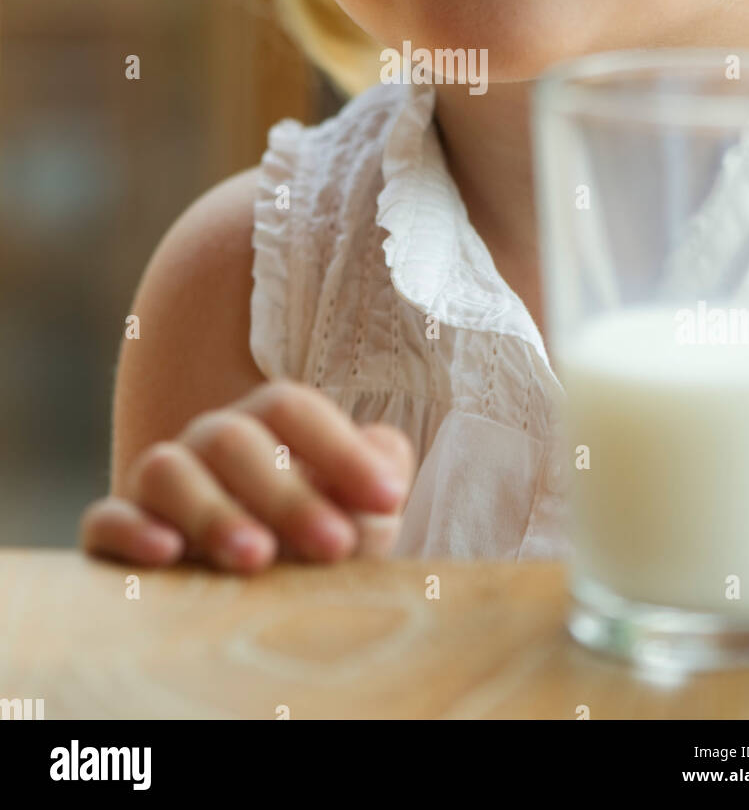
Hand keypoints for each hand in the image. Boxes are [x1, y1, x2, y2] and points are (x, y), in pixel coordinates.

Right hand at [79, 382, 414, 571]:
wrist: (255, 591)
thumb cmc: (316, 536)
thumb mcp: (358, 507)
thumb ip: (379, 475)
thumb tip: (386, 468)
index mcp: (267, 425)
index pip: (292, 410)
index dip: (341, 449)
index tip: (390, 498)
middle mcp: (208, 443)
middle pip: (234, 440)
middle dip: (288, 494)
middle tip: (336, 545)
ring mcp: (159, 486)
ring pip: (167, 471)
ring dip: (214, 512)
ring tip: (257, 558)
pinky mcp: (115, 535)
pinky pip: (106, 520)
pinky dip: (130, 531)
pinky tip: (167, 555)